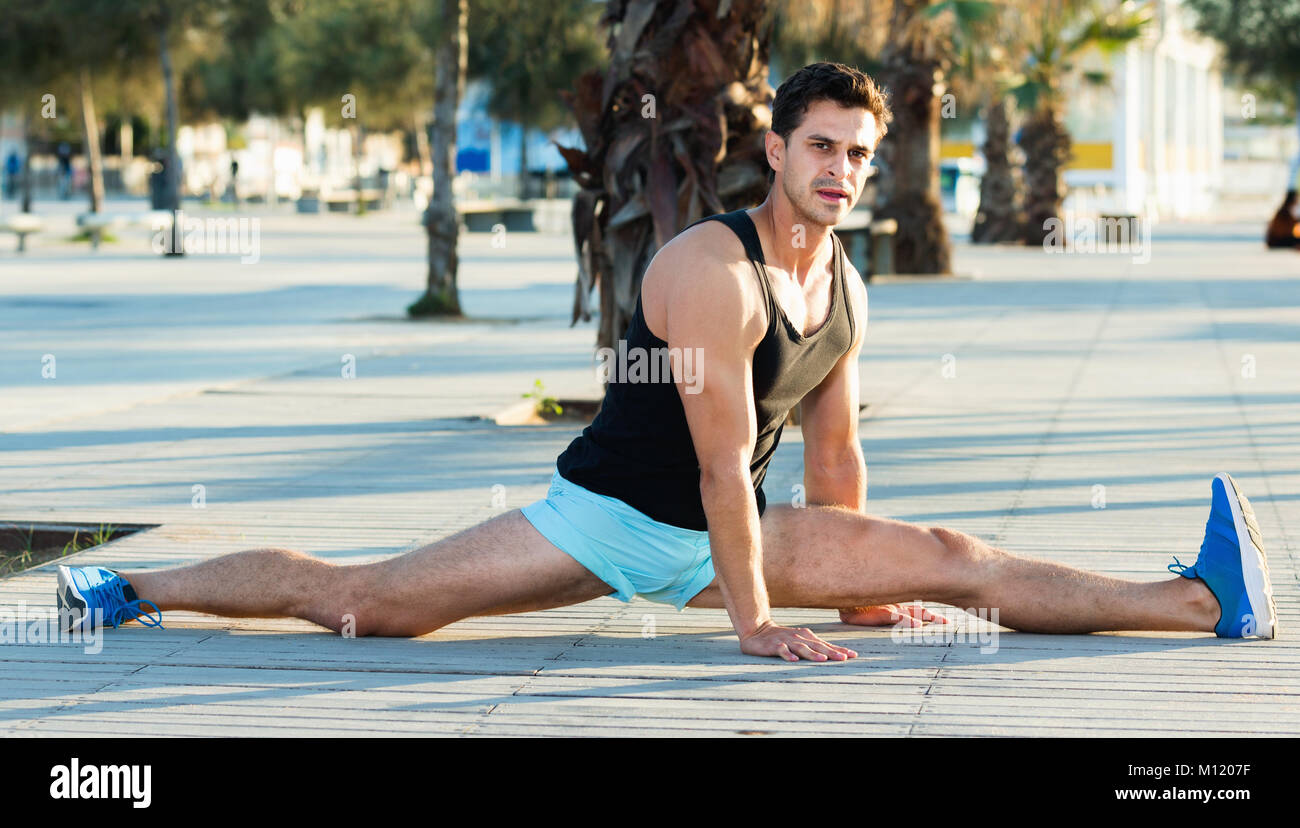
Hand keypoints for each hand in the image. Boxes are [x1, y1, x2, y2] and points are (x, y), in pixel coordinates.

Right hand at [739, 620, 857, 661]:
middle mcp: (799, 638)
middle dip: (831, 652)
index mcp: (807, 637)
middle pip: (817, 646)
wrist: (757, 630)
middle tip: (844, 658)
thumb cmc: (783, 638)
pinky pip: (782, 651)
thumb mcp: (800, 640)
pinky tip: (794, 660)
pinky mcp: (774, 645)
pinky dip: (788, 655)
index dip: (839, 649)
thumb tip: (836, 654)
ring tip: (823, 660)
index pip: (826, 644)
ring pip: (802, 648)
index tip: (854, 655)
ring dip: (812, 654)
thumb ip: (815, 647)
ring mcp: (787, 641)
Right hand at [838, 603, 948, 626]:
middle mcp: (895, 606)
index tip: (944, 621)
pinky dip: (907, 621)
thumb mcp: (875, 606)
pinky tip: (916, 624)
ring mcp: (888, 608)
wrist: (844, 601)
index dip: (930, 614)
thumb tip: (900, 616)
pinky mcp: (880, 612)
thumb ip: (887, 611)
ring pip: (910, 613)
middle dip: (933, 617)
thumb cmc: (858, 604)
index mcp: (896, 605)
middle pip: (918, 611)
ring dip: (924, 617)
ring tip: (937, 621)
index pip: (916, 609)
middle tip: (947, 623)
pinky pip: (896, 617)